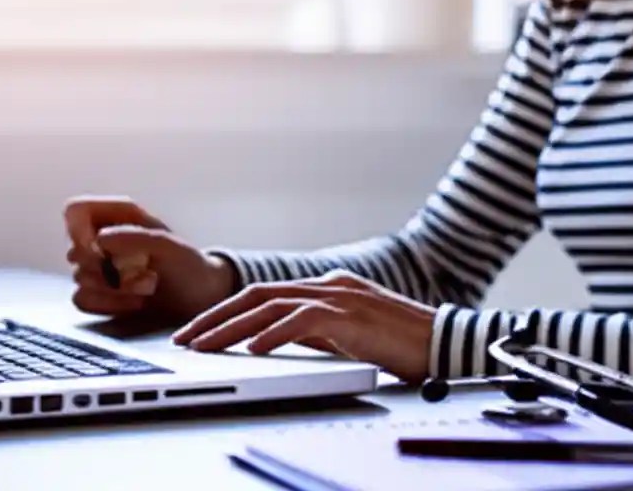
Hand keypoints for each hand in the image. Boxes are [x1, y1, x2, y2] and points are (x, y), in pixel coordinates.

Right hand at [64, 196, 236, 321]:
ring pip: (78, 278)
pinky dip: (107, 305)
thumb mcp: (170, 246)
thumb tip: (99, 240)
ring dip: (113, 289)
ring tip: (146, 288)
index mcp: (118, 214)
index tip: (98, 251)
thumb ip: (136, 237)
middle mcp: (103, 237)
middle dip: (106, 268)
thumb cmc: (190, 264)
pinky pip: (81, 299)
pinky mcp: (99, 294)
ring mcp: (99, 267)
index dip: (77, 230)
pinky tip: (135, 303)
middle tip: (141, 273)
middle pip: (73, 250)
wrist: (201, 298)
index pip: (74, 210)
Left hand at [171, 270, 435, 382]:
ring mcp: (339, 296)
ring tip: (203, 347)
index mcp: (326, 286)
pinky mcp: (352, 314)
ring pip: (270, 305)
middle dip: (215, 318)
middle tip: (184, 340)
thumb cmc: (404, 345)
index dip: (226, 313)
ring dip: (231, 327)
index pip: (263, 295)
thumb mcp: (349, 336)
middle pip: (257, 295)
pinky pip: (303, 321)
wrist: (448, 343)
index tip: (198, 332)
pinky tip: (252, 349)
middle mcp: (328, 284)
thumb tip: (274, 343)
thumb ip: (315, 333)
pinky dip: (274, 334)